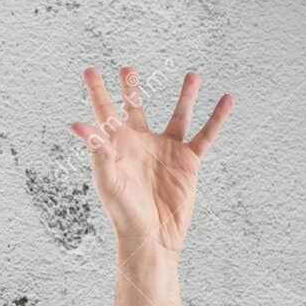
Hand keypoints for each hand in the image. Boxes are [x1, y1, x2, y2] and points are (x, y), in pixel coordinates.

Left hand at [71, 67, 232, 255]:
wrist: (152, 237)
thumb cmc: (124, 213)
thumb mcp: (108, 180)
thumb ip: (97, 150)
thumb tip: (78, 126)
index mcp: (119, 146)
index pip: (106, 112)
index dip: (98, 91)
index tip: (90, 70)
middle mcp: (143, 144)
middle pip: (136, 108)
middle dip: (132, 88)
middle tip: (127, 68)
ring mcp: (167, 151)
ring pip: (178, 115)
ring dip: (186, 96)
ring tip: (193, 75)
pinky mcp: (189, 161)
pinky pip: (205, 134)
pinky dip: (217, 118)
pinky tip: (227, 99)